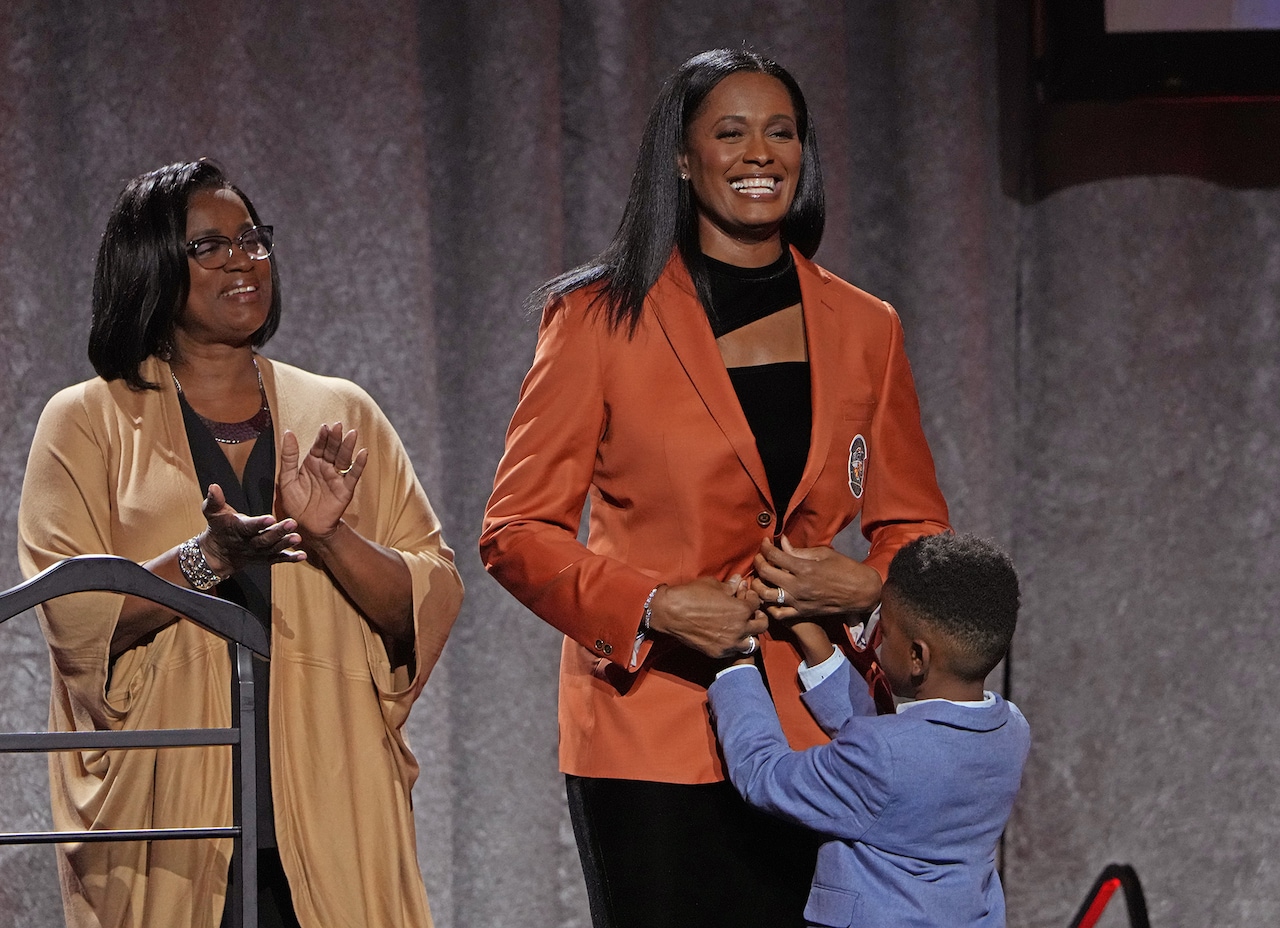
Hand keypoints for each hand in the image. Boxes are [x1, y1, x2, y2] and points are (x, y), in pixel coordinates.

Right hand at [199, 483, 304, 575]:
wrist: (219, 553)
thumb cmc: (219, 526)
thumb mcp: (213, 513)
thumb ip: (214, 500)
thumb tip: (214, 486)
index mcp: (237, 530)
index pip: (248, 527)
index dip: (259, 523)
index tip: (270, 518)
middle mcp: (249, 544)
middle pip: (264, 539)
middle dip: (278, 532)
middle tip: (292, 523)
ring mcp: (258, 553)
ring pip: (273, 549)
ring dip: (286, 544)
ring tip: (298, 538)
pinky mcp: (266, 558)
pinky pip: (279, 559)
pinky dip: (290, 558)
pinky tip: (302, 555)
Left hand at [278, 423, 367, 543]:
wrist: (305, 526)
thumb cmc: (295, 503)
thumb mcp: (286, 478)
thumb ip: (288, 456)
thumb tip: (288, 432)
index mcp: (312, 463)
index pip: (319, 446)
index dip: (322, 437)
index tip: (325, 427)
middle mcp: (326, 467)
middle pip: (333, 449)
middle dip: (335, 438)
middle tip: (338, 426)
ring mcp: (336, 478)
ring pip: (344, 459)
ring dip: (348, 446)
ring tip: (352, 434)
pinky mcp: (345, 489)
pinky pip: (353, 475)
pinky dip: (359, 464)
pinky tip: (364, 453)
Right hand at [647, 576, 765, 658]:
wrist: (670, 612)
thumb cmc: (691, 595)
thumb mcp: (712, 585)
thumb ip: (730, 586)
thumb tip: (738, 580)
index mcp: (741, 609)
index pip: (756, 604)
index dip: (751, 597)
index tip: (745, 595)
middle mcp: (740, 628)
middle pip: (761, 625)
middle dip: (758, 617)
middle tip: (750, 613)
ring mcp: (729, 643)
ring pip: (752, 643)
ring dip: (750, 635)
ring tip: (743, 628)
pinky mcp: (718, 652)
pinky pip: (735, 651)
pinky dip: (735, 645)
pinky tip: (728, 636)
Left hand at [750, 536, 881, 620]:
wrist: (861, 592)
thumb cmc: (845, 569)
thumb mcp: (823, 554)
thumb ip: (799, 550)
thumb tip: (781, 542)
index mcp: (804, 568)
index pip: (774, 555)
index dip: (765, 547)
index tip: (765, 542)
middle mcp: (798, 586)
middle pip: (765, 573)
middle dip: (758, 562)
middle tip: (760, 557)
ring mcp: (798, 602)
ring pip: (766, 595)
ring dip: (757, 584)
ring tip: (760, 577)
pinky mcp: (802, 613)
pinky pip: (778, 613)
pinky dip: (768, 605)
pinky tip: (769, 596)